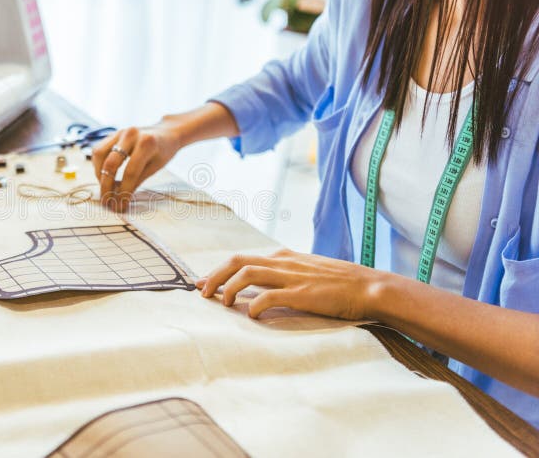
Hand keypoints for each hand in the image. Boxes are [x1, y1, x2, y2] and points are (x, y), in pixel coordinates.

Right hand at [92, 121, 182, 211]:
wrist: (165, 132)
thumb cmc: (163, 151)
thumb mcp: (154, 167)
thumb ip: (136, 181)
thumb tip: (120, 199)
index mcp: (146, 143)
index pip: (130, 173)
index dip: (124, 192)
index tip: (120, 206)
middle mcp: (130, 134)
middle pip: (110, 163)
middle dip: (106, 186)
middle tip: (107, 201)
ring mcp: (119, 132)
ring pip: (99, 154)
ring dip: (99, 174)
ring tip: (105, 187)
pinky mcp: (112, 133)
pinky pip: (98, 150)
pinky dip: (98, 165)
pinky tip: (104, 175)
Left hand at [196, 248, 382, 319]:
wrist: (370, 287)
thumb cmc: (341, 283)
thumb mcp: (309, 271)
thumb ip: (286, 274)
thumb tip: (264, 287)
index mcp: (284, 257)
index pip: (243, 258)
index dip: (219, 270)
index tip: (203, 282)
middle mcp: (284, 263)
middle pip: (238, 261)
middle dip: (215, 275)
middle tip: (202, 292)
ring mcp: (292, 277)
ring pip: (247, 273)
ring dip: (229, 287)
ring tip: (222, 302)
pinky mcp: (302, 294)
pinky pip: (269, 296)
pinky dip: (254, 305)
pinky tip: (250, 315)